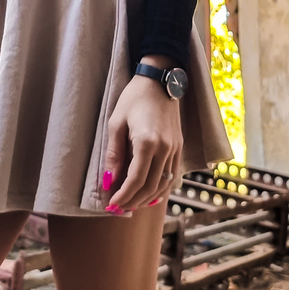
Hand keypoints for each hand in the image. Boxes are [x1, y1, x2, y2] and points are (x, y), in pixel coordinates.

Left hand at [102, 74, 182, 211]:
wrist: (159, 80)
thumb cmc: (134, 98)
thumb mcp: (116, 122)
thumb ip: (114, 154)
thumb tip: (109, 181)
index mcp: (147, 142)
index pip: (136, 180)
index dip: (123, 196)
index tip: (111, 205)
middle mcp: (165, 149)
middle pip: (151, 188)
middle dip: (133, 202)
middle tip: (118, 209)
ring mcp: (175, 149)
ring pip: (163, 185)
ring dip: (147, 199)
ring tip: (131, 204)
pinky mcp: (179, 146)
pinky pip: (172, 176)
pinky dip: (161, 189)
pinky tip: (149, 193)